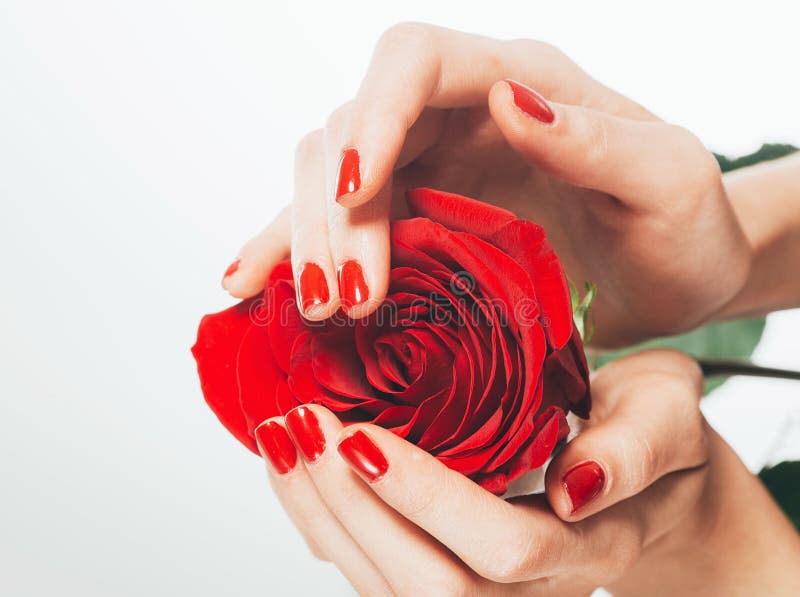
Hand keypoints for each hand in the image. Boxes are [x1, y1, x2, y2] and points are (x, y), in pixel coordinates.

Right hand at [222, 23, 749, 346]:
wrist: (673, 272)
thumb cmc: (681, 224)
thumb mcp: (666, 181)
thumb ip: (595, 140)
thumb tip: (506, 101)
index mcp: (519, 79)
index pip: (410, 62)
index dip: (370, 118)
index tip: (355, 191)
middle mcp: (457, 114)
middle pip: (351, 130)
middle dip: (335, 212)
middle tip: (348, 301)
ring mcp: (428, 169)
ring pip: (326, 178)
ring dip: (308, 240)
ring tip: (318, 311)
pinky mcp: (412, 222)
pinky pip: (335, 227)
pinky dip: (290, 253)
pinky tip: (254, 286)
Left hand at [252, 350, 799, 594]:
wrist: (642, 473)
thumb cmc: (651, 432)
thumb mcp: (665, 415)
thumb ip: (636, 447)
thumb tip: (576, 486)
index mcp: (590, 544)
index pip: (502, 548)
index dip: (426, 499)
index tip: (359, 436)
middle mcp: (530, 590)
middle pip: (427, 587)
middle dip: (351, 510)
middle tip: (301, 427)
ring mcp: (483, 589)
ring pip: (388, 589)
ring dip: (322, 517)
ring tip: (280, 440)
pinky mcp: (446, 570)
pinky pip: (373, 570)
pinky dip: (323, 520)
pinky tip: (294, 466)